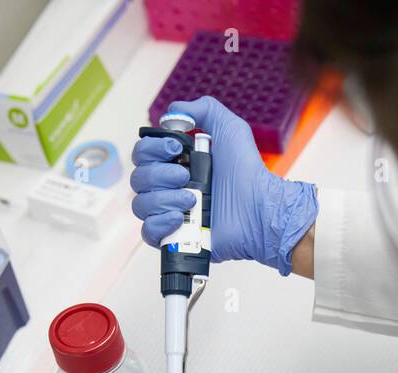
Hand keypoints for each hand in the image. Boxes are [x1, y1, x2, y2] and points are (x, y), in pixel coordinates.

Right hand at [130, 95, 318, 274]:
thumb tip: (173, 113)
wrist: (259, 208)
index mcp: (176, 163)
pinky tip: (180, 218)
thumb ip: (203, 109)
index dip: (152, 149)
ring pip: (140, 205)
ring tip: (193, 200)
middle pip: (138, 178)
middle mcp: (170, 188)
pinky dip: (159, 223)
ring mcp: (172, 213)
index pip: (142, 153)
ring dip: (164, 198)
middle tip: (185, 176)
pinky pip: (147, 231)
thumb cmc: (247, 170)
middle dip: (159, 174)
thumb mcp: (229, 128)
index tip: (176, 148)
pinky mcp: (175, 238)